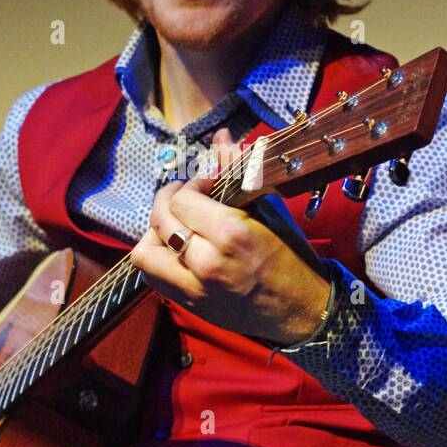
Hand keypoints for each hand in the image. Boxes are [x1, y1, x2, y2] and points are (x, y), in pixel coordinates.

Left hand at [129, 129, 330, 345]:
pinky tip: (175, 249)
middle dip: (168, 201)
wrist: (301, 310)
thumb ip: (237, 171)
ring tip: (175, 226)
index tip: (206, 185)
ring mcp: (195, 288)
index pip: (182, 199)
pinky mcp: (190, 305)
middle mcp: (208, 263)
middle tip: (185, 197)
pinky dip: (157, 258)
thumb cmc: (290, 255)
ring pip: (145, 252)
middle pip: (160, 221)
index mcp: (232, 234)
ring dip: (155, 233)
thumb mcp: (268, 208)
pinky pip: (153, 277)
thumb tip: (220, 137)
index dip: (190, 186)